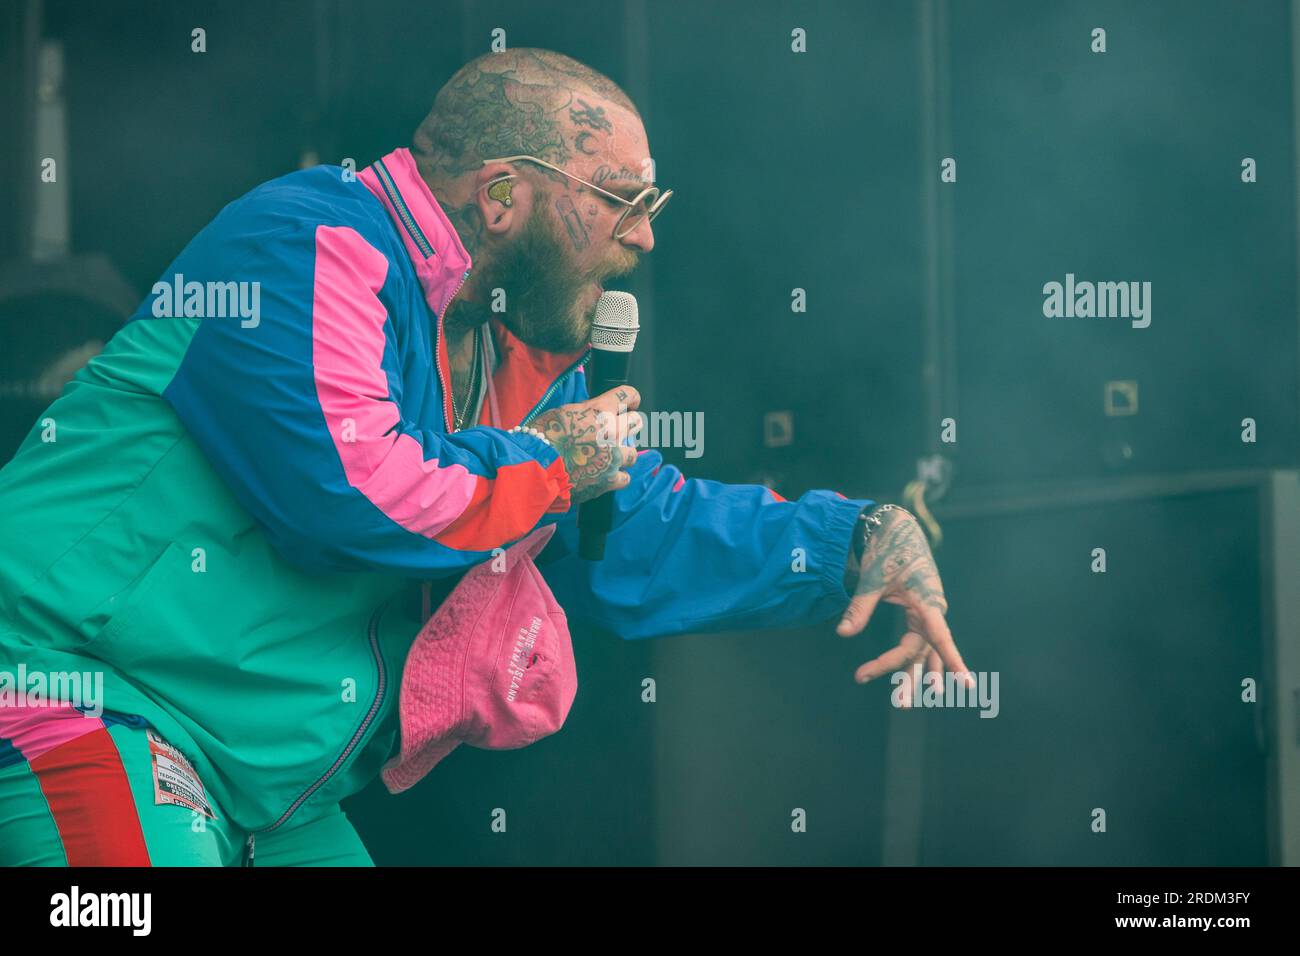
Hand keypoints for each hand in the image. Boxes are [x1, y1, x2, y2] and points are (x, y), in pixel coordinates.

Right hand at [530, 385, 643, 505]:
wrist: (536, 468)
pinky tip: (603, 476)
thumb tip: (593, 414)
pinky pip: (624, 478)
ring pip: (632, 453)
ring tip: (606, 458)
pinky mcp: (610, 479)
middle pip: (636, 422)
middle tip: (617, 431)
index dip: (631, 398)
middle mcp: (612, 432)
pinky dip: (615, 478)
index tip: (630, 403)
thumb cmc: (541, 437)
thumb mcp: (562, 412)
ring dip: (622, 454)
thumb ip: (584, 412)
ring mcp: (613, 457)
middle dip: (628, 424)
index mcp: (600, 411)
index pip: (628, 395)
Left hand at [837, 506, 972, 702]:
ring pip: (922, 651)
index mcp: (928, 601)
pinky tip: (911, 679)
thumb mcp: (873, 577)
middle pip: (921, 650)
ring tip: (904, 701)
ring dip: (913, 674)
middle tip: (900, 702)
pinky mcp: (919, 614)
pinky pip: (918, 642)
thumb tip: (843, 633)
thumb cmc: (888, 551)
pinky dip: (912, 660)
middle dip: (909, 675)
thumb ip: (860, 607)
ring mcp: (927, 614)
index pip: (941, 637)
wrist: (897, 530)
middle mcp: (932, 611)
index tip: (968, 685)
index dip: (954, 661)